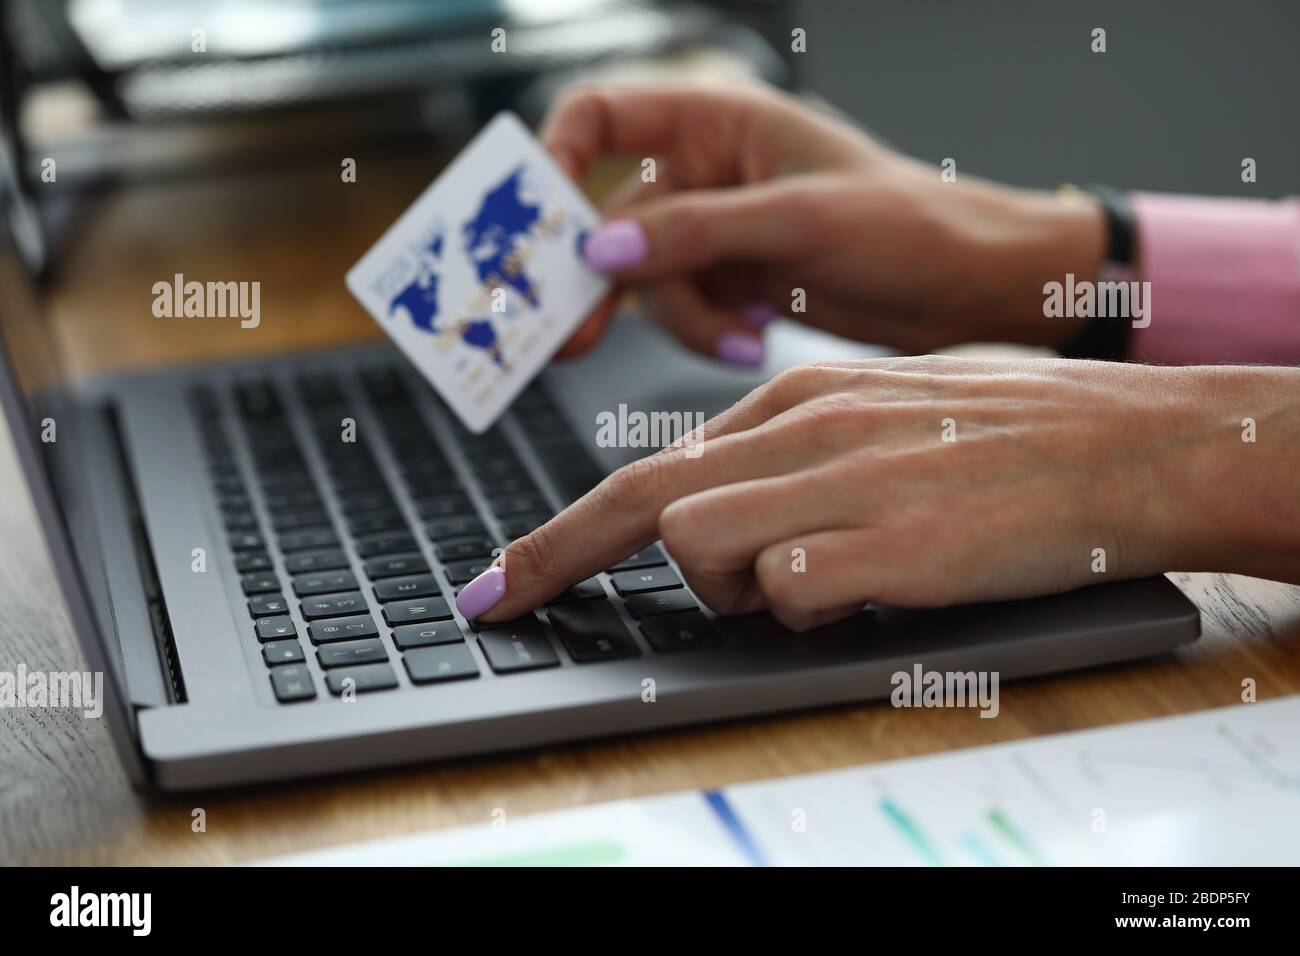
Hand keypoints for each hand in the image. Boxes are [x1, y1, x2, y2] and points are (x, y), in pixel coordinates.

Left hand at [456, 358, 1299, 630]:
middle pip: (640, 501)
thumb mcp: (877, 417)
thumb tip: (715, 513)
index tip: (505, 574)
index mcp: (794, 400)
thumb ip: (788, 457)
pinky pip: (788, 589)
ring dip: (728, 586)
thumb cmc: (1004, 438)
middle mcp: (802, 430)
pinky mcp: (892, 542)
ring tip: (807, 580)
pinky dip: (807, 607)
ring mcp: (843, 482)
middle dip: (555, 557)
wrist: (1123, 445)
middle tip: (502, 599)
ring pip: (698, 543)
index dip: (562, 529)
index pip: (646, 467)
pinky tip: (870, 587)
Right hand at [543, 82, 1107, 363]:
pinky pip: (683, 311)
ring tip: (739, 337)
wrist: (974, 288)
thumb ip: (692, 233)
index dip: (556, 161)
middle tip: (566, 336)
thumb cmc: (911, 224)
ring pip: (646, 279)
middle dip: (592, 278)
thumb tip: (597, 253)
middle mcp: (706, 171)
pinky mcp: (734, 280)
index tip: (537, 224)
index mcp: (718, 120)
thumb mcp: (797, 222)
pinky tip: (753, 340)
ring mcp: (717, 230)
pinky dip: (706, 333)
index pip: (602, 116)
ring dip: (679, 319)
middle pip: (609, 215)